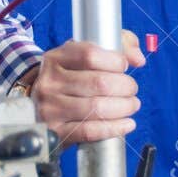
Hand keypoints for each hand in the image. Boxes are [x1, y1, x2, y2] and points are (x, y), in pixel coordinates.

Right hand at [22, 30, 144, 146]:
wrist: (38, 106)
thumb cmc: (70, 78)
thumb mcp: (85, 55)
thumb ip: (118, 45)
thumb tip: (138, 59)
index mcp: (55, 58)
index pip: (89, 54)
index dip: (115, 61)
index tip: (123, 66)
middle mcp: (49, 82)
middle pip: (98, 82)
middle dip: (125, 87)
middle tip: (132, 90)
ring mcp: (50, 108)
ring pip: (97, 107)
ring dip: (124, 107)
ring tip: (131, 105)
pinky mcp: (56, 131)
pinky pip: (90, 131)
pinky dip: (114, 128)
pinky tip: (127, 124)